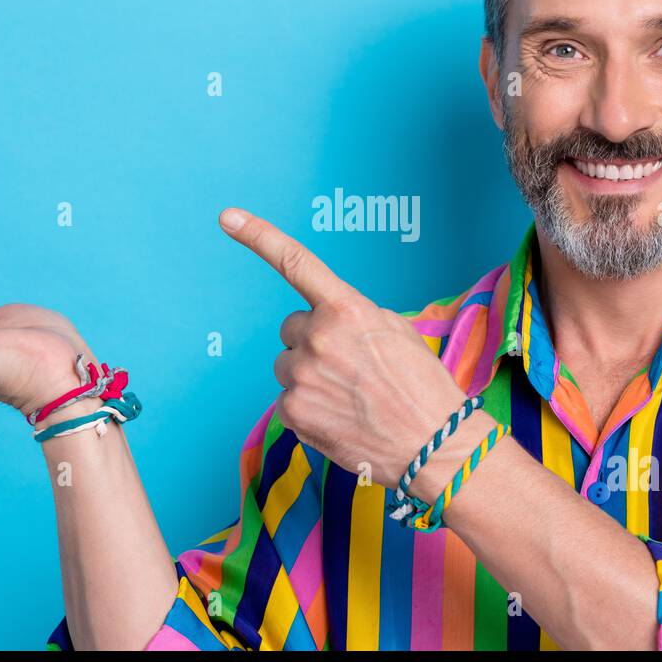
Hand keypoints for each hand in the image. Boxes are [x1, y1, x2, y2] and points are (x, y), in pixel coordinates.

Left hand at [218, 206, 467, 490]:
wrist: (434, 445)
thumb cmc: (422, 387)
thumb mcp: (395, 331)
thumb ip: (353, 317)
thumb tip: (326, 324)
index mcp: (347, 309)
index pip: (296, 263)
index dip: (257, 236)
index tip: (227, 216)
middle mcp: (318, 337)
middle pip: (291, 328)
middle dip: (311, 341)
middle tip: (348, 367)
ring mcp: (301, 376)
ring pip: (287, 365)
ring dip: (308, 375)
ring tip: (348, 396)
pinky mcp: (292, 411)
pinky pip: (288, 400)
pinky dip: (308, 407)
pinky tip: (340, 418)